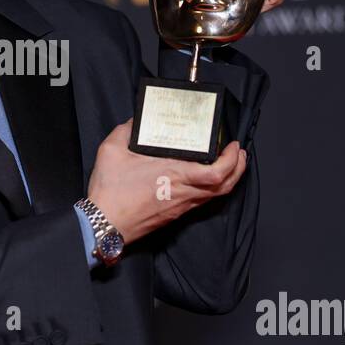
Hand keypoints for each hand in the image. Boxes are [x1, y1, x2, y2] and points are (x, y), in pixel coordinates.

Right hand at [87, 119, 247, 245]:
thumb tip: (135, 121)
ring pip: (217, 196)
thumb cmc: (110, 192)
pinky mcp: (175, 214)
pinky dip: (213, 189)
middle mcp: (183, 193)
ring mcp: (181, 206)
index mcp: (174, 175)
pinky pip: (203, 201)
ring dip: (229, 179)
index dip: (232, 160)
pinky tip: (206, 179)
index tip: (234, 146)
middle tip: (239, 153)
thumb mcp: (112, 150)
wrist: (104, 223)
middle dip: (238, 168)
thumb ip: (126, 130)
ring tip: (229, 163)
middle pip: (225, 186)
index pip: (216, 173)